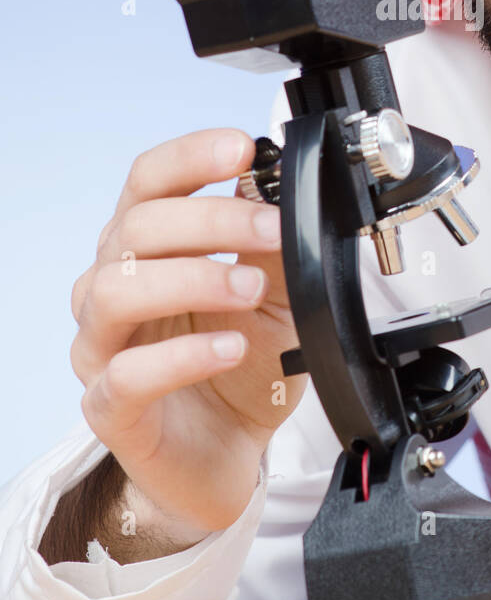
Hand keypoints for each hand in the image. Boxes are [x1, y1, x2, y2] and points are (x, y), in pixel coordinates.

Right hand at [70, 129, 305, 533]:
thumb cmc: (242, 364)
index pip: (148, 181)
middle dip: (212, 219)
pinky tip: (228, 347)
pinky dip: (182, 355)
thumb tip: (277, 182)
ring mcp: (103, 348)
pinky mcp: (110, 409)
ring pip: (116, 291)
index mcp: (147, 246)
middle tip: (271, 228)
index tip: (242, 148)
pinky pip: (126, 375)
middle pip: (137, 228)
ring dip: (192, 279)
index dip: (191, 157)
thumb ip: (268, 241)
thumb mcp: (276, 291)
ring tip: (249, 288)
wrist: (231, 451)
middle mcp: (112, 286)